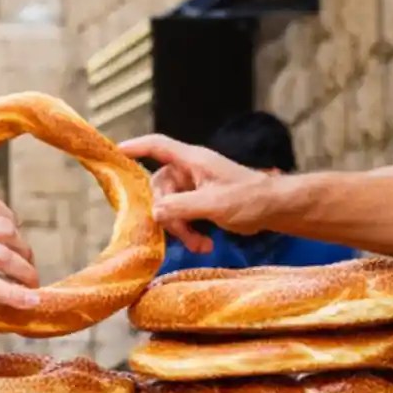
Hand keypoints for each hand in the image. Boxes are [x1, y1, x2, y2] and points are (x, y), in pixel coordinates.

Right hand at [121, 134, 271, 252]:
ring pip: (170, 207)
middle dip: (167, 215)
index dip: (136, 147)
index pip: (158, 147)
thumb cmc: (250, 198)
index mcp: (192, 161)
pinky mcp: (200, 203)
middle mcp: (190, 171)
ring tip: (199, 245)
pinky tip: (204, 246)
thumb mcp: (213, 204)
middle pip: (159, 189)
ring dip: (180, 229)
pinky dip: (189, 232)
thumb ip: (180, 207)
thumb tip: (153, 213)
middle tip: (181, 234)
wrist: (276, 209)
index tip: (116, 152)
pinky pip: (182, 216)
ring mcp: (195, 187)